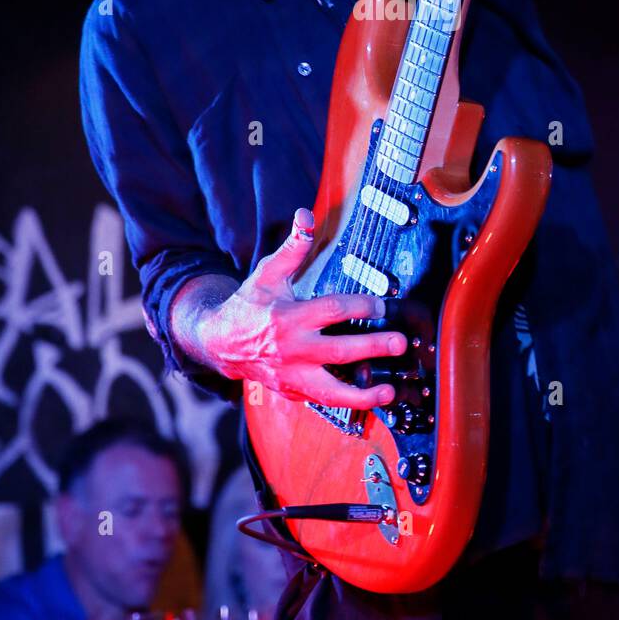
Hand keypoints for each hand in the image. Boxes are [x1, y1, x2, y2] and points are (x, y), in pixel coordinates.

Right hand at [197, 207, 407, 407]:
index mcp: (289, 317)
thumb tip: (306, 216)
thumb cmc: (248, 305)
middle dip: (372, 347)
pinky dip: (345, 403)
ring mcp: (292, 375)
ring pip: (331, 391)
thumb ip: (292, 247)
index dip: (360, 306)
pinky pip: (322, 401)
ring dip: (363, 394)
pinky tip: (368, 399)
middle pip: (339, 351)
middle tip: (399, 343)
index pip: (332, 310)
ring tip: (388, 390)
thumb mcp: (267, 273)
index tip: (380, 305)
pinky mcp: (292, 391)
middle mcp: (293, 349)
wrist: (220, 343)